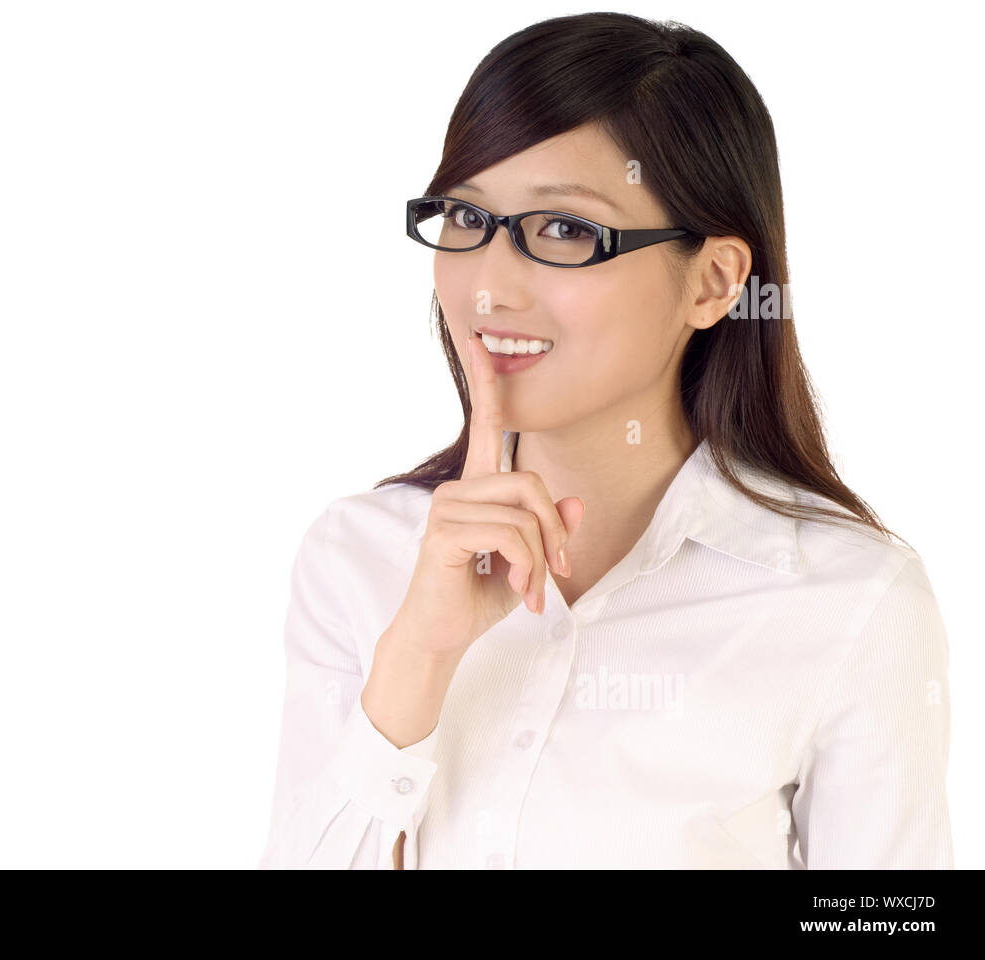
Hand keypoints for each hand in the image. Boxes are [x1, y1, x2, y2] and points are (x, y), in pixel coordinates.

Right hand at [388, 333, 583, 659]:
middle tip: (556, 573)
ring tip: (531, 592)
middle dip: (555, 531)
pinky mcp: (445, 533)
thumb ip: (550, 529)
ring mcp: (447, 508)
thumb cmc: (477, 597)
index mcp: (476, 488)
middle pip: (531, 482)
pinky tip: (518, 593)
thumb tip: (575, 501)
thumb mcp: (528, 563)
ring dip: (541, 560)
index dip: (484, 382)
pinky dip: (527, 569)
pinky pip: (511, 535)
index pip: (484, 425)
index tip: (479, 340)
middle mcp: (458, 489)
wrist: (439, 637)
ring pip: (525, 513)